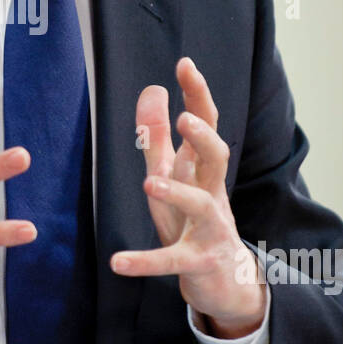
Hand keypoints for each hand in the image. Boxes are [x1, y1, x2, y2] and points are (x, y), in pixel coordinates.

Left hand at [110, 56, 264, 338]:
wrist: (225, 279)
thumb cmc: (192, 220)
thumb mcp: (172, 175)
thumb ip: (157, 136)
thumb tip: (152, 88)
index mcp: (202, 169)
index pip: (206, 124)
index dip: (197, 94)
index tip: (185, 64)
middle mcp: (212, 193)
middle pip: (217, 158)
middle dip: (204, 138)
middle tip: (186, 120)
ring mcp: (209, 228)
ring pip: (201, 205)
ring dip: (177, 193)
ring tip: (149, 183)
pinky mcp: (197, 261)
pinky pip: (170, 261)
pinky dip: (145, 262)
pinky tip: (118, 262)